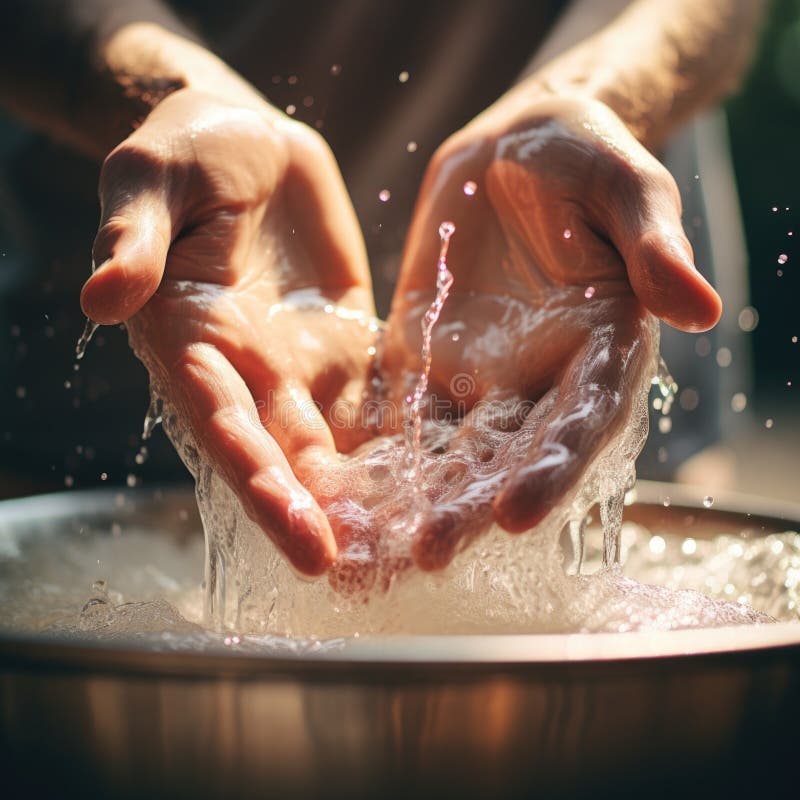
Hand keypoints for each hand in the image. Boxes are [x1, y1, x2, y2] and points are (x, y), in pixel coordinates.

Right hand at [81, 88, 377, 575]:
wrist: (246, 143)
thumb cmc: (184, 153)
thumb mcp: (150, 178)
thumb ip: (133, 238)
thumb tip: (101, 298)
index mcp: (194, 344)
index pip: (228, 428)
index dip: (264, 488)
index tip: (308, 548)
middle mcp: (250, 372)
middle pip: (289, 457)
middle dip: (327, 518)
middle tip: (375, 579)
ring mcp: (305, 364)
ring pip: (340, 444)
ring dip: (372, 498)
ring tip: (418, 551)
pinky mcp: (351, 343)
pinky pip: (383, 399)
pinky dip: (410, 442)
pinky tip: (450, 478)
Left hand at [382, 93, 721, 569]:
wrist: (519, 150)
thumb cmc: (586, 160)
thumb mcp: (626, 189)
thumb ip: (652, 246)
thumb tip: (699, 307)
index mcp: (598, 351)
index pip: (581, 423)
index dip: (554, 470)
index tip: (518, 514)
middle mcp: (539, 381)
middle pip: (507, 456)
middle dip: (470, 505)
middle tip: (427, 551)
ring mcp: (478, 376)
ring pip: (447, 450)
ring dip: (413, 496)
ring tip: (372, 543)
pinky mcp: (424, 358)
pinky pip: (398, 412)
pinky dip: (372, 450)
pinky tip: (337, 483)